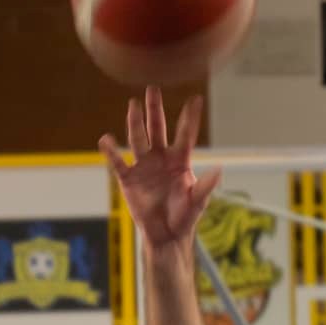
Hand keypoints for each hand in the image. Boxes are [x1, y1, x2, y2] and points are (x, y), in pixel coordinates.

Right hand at [99, 88, 221, 254]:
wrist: (165, 236)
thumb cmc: (184, 218)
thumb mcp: (198, 202)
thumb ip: (206, 186)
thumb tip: (220, 170)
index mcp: (180, 161)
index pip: (185, 134)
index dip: (190, 118)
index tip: (196, 99)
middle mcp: (160, 158)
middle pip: (157, 129)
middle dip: (155, 109)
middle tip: (153, 89)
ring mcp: (144, 166)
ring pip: (138, 139)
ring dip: (135, 122)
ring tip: (133, 104)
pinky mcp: (128, 179)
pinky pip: (118, 162)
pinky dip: (111, 151)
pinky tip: (106, 140)